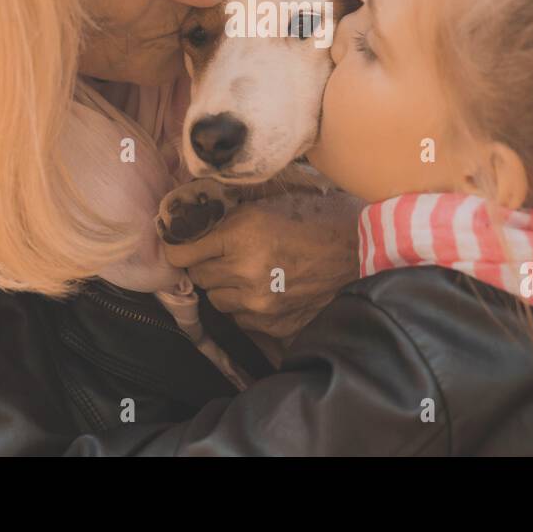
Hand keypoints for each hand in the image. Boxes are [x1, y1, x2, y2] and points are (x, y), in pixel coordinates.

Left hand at [164, 190, 361, 340]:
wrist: (354, 253)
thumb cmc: (310, 222)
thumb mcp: (264, 207)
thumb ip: (226, 218)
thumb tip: (190, 225)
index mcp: (239, 236)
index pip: (183, 253)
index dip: (178, 249)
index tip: (179, 248)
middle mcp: (244, 272)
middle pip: (199, 277)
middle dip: (207, 266)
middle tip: (223, 256)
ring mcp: (258, 303)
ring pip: (218, 300)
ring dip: (225, 288)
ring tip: (247, 273)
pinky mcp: (272, 323)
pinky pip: (241, 318)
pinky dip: (246, 306)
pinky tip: (265, 290)